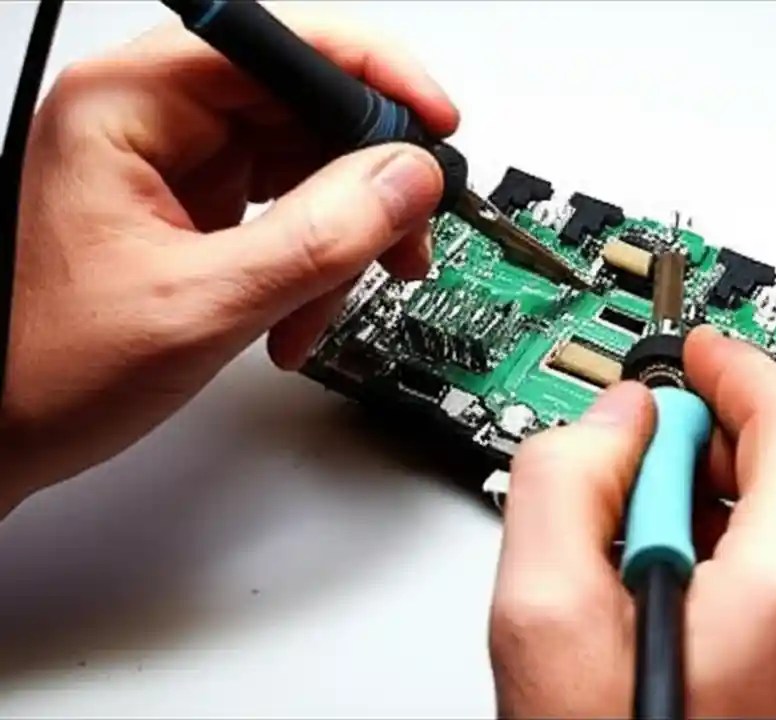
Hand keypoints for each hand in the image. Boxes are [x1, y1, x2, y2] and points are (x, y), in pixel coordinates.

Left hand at [0, 12, 457, 510]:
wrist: (1, 430)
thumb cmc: (45, 366)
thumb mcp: (201, 304)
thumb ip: (316, 238)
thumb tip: (406, 180)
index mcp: (127, 106)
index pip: (278, 43)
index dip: (371, 74)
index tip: (432, 121)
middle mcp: (153, 119)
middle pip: (304, 105)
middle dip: (365, 178)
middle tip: (402, 235)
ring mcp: (177, 162)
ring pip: (307, 162)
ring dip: (343, 235)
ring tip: (334, 298)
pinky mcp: (196, 206)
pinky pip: (288, 210)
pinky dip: (316, 261)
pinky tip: (304, 309)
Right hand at [489, 326, 775, 717]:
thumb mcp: (545, 622)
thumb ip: (570, 481)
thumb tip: (618, 422)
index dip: (733, 366)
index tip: (694, 352)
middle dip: (734, 424)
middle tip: (654, 444)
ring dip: (746, 483)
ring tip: (657, 527)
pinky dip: (766, 537)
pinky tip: (695, 573)